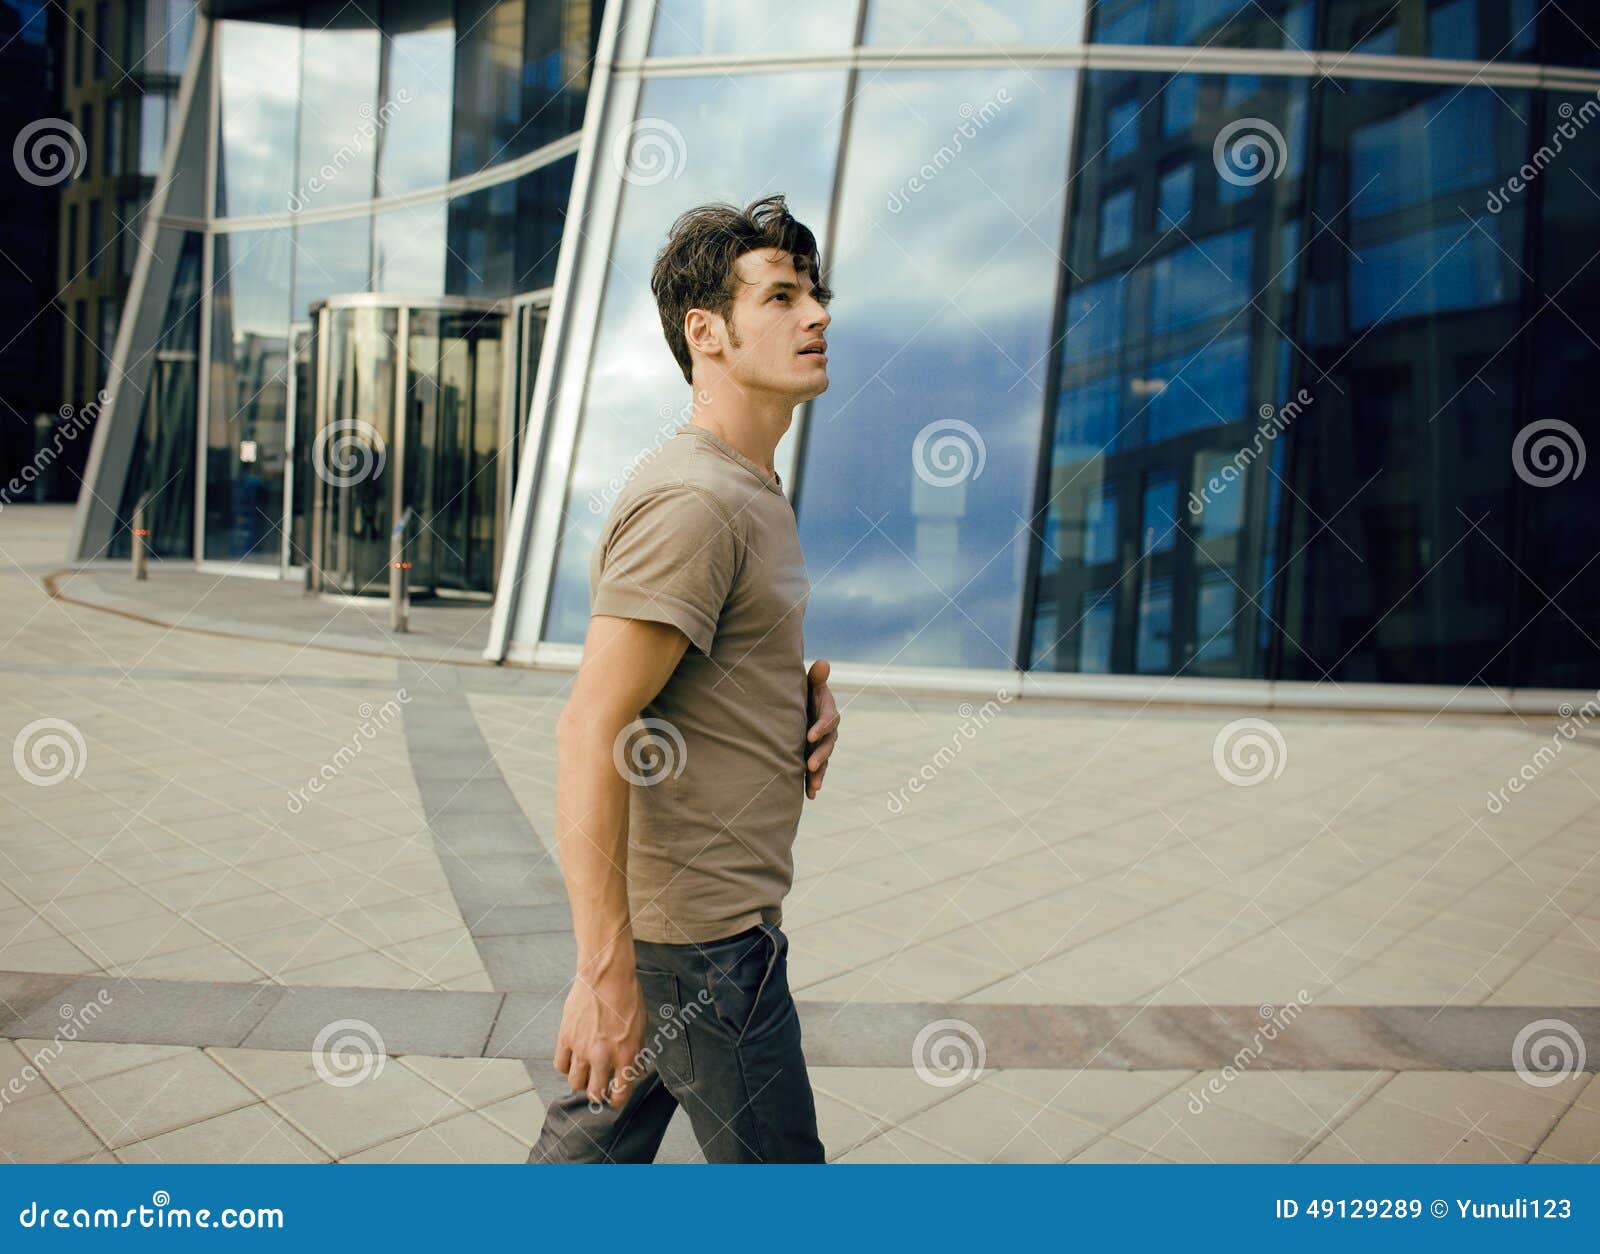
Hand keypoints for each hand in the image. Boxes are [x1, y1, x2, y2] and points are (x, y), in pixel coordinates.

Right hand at [553, 967, 645, 1107]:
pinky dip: (566, 1066)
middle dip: (598, 1093)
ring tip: (585, 1071)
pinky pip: (560, 1064)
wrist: (607, 975)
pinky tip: (572, 1058)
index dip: (617, 1099)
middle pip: (594, 1093)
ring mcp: (582, 1048)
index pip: (619, 1094)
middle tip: (599, 1085)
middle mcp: (603, 1056)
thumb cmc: (628, 998)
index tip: (615, 1096)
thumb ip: (637, 1053)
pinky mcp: (566, 1037)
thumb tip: (636, 1072)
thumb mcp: (642, 1028)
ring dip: (581, 1080)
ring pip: (575, 1083)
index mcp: (626, 1056)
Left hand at [805, 658, 839, 799]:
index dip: (821, 727)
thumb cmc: (803, 692)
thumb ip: (815, 678)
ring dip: (819, 774)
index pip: (829, 720)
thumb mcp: (809, 685)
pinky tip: (809, 797)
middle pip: (828, 745)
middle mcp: (828, 732)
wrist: (798, 706)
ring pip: (823, 762)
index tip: (810, 734)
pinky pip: (816, 772)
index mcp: (828, 713)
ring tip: (813, 787)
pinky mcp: (813, 757)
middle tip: (810, 764)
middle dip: (820, 755)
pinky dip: (812, 783)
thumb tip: (823, 663)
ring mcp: (822, 746)